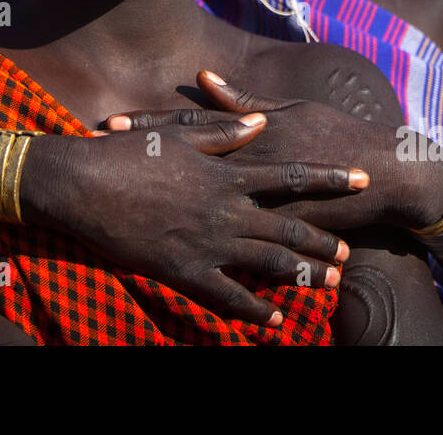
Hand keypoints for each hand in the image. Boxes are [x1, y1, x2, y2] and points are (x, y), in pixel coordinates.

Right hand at [21, 115, 363, 327]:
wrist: (83, 185)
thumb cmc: (127, 154)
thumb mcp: (178, 135)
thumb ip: (223, 131)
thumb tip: (260, 124)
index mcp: (225, 175)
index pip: (290, 176)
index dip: (328, 178)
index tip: (359, 179)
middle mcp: (224, 211)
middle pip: (287, 227)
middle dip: (321, 240)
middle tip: (347, 253)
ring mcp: (206, 244)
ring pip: (267, 263)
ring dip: (301, 273)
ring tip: (328, 282)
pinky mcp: (184, 271)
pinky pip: (228, 297)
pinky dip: (254, 310)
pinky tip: (275, 319)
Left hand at [105, 71, 442, 232]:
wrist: (383, 175)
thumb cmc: (334, 134)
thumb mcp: (290, 110)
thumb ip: (243, 100)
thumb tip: (204, 76)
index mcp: (248, 134)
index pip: (189, 128)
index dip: (149, 126)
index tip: (111, 122)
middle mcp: (245, 169)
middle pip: (184, 167)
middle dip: (142, 164)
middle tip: (98, 159)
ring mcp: (257, 204)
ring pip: (199, 210)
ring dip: (160, 211)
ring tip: (118, 217)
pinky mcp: (271, 235)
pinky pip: (231, 250)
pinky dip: (202, 254)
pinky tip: (170, 263)